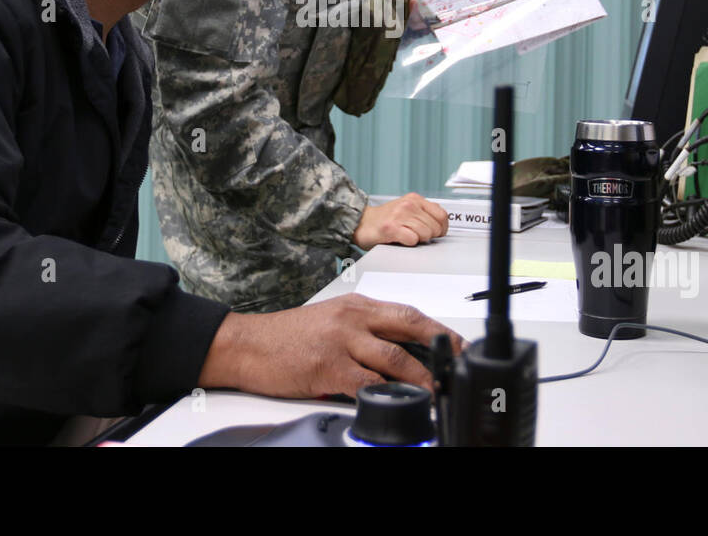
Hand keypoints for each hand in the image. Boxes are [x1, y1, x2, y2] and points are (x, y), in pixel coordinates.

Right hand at [197, 294, 464, 397]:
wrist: (247, 344)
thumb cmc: (287, 336)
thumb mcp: (330, 321)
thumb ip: (363, 332)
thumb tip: (398, 354)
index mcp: (356, 305)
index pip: (407, 312)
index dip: (436, 328)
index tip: (457, 342)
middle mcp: (352, 318)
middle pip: (408, 326)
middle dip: (440, 344)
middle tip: (459, 361)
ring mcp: (341, 342)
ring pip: (394, 358)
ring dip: (420, 377)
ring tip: (435, 391)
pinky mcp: (328, 367)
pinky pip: (366, 383)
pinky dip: (386, 395)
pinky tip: (397, 402)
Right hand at [354, 192, 448, 247]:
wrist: (361, 222)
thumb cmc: (385, 219)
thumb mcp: (407, 209)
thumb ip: (423, 213)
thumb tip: (441, 225)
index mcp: (415, 199)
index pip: (442, 215)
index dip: (442, 228)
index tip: (437, 233)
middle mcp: (408, 205)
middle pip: (435, 227)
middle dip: (429, 235)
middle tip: (417, 235)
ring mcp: (400, 216)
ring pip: (426, 234)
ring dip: (418, 239)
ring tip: (407, 236)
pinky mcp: (392, 228)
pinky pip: (412, 240)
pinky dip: (409, 243)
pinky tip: (401, 239)